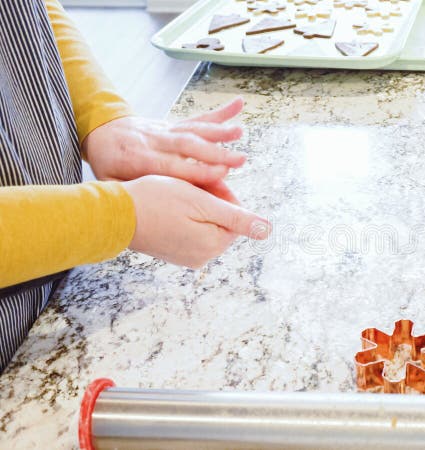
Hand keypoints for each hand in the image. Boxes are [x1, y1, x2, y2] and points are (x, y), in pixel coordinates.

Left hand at [83, 98, 246, 186]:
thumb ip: (134, 191)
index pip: (172, 166)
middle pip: (188, 146)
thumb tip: (161, 206)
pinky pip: (197, 118)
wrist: (100, 131)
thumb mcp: (111, 183)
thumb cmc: (108, 163)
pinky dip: (219, 112)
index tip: (221, 174)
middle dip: (215, 152)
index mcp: (139, 159)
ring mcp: (166, 129)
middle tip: (240, 160)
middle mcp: (155, 141)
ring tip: (240, 132)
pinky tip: (238, 105)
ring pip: (194, 129)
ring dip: (219, 131)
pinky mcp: (173, 124)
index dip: (197, 170)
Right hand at [122, 175, 269, 268]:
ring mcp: (187, 257)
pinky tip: (168, 206)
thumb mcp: (202, 202)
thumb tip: (268, 230)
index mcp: (214, 245)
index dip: (221, 193)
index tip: (202, 182)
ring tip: (176, 194)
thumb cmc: (156, 201)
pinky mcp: (174, 252)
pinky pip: (189, 230)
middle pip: (221, 219)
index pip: (236, 214)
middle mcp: (203, 257)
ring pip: (205, 222)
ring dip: (196, 205)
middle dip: (209, 199)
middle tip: (187, 186)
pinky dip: (184, 215)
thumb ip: (237, 218)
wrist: (114, 213)